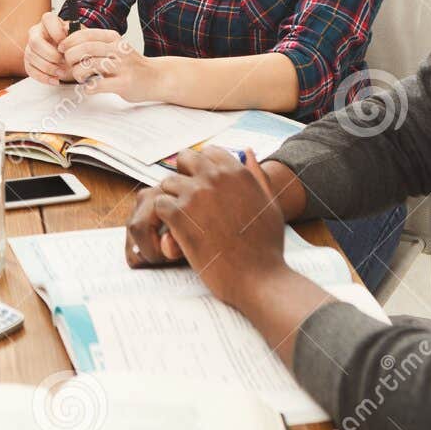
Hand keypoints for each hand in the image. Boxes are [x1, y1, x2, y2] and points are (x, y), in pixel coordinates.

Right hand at [23, 12, 72, 84]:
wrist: (70, 56)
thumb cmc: (73, 44)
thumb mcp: (78, 36)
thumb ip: (76, 32)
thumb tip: (68, 30)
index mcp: (48, 22)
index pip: (47, 19)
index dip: (57, 32)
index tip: (67, 45)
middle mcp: (36, 33)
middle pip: (35, 42)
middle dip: (51, 55)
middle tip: (64, 62)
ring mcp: (30, 48)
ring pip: (32, 57)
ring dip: (49, 68)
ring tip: (62, 73)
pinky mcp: (28, 62)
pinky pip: (31, 70)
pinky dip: (44, 77)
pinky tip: (55, 80)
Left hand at [59, 27, 154, 99]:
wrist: (156, 78)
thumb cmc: (130, 64)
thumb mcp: (115, 47)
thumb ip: (96, 42)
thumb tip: (68, 38)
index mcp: (114, 38)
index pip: (85, 34)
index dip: (69, 41)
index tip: (62, 49)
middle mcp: (118, 50)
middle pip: (85, 48)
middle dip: (70, 57)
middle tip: (69, 64)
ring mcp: (122, 67)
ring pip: (89, 66)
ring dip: (78, 73)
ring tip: (80, 77)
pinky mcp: (123, 83)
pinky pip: (97, 85)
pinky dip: (87, 88)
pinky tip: (89, 88)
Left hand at [132, 147, 287, 307]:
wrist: (257, 278)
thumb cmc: (266, 246)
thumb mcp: (270, 205)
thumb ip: (258, 176)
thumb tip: (247, 151)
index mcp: (238, 173)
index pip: (210, 152)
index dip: (203, 167)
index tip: (203, 184)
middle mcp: (216, 178)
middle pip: (185, 159)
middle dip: (183, 175)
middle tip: (187, 199)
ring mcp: (196, 195)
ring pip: (168, 182)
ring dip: (172, 199)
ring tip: (181, 220)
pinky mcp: (180, 215)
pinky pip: (160, 204)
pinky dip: (163, 218)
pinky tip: (175, 231)